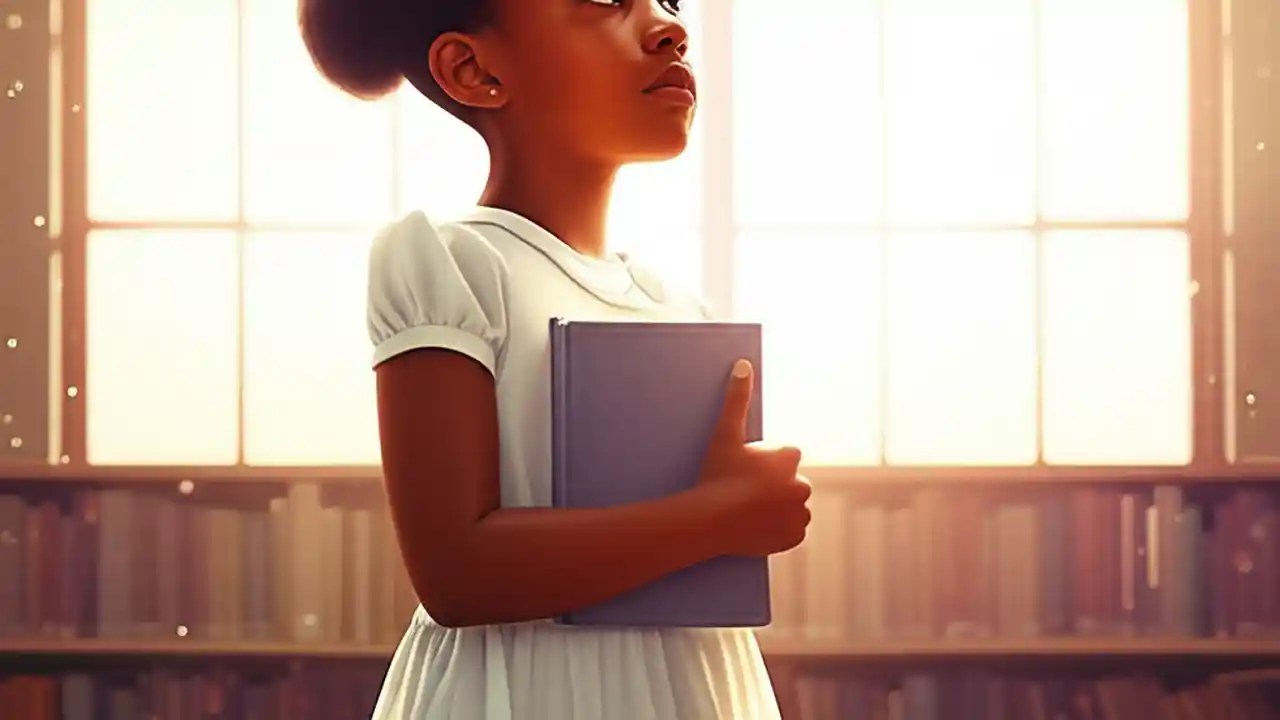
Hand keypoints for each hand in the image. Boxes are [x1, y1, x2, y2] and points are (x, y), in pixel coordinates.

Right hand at [694, 359, 811, 556]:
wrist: (710, 520)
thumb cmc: (717, 475)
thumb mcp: (724, 435)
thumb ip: (736, 398)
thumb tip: (744, 364)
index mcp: (789, 458)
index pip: (784, 457)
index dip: (764, 465)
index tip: (746, 472)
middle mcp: (801, 485)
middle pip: (790, 482)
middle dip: (774, 487)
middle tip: (745, 494)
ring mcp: (799, 514)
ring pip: (793, 507)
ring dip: (779, 508)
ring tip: (750, 512)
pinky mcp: (794, 537)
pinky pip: (792, 531)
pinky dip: (780, 530)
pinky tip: (758, 526)